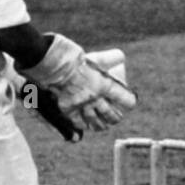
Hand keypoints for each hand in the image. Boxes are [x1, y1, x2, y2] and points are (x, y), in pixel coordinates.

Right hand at [20, 34, 135, 134]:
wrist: (55, 64)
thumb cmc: (78, 60)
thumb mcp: (98, 57)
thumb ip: (111, 57)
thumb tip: (121, 57)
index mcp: (105, 85)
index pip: (125, 100)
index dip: (129, 102)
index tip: (129, 103)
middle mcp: (95, 98)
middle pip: (111, 114)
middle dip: (116, 117)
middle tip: (116, 117)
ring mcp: (82, 105)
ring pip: (96, 121)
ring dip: (102, 125)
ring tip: (104, 126)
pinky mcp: (68, 109)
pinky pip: (78, 122)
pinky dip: (84, 126)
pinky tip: (87, 127)